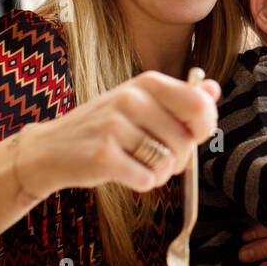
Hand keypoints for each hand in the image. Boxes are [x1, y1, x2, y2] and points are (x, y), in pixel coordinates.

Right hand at [19, 70, 220, 197]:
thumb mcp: (142, 104)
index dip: (204, 128)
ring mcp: (115, 126)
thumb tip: (215, 89)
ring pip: (168, 163)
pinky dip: (142, 183)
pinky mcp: (102, 156)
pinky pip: (147, 180)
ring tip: (137, 163)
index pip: (200, 105)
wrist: (51, 148)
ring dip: (159, 173)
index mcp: (148, 82)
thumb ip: (181, 99)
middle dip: (179, 158)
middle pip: (186, 141)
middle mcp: (132, 98)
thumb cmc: (105, 127)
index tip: (191, 135)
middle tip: (155, 155)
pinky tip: (124, 173)